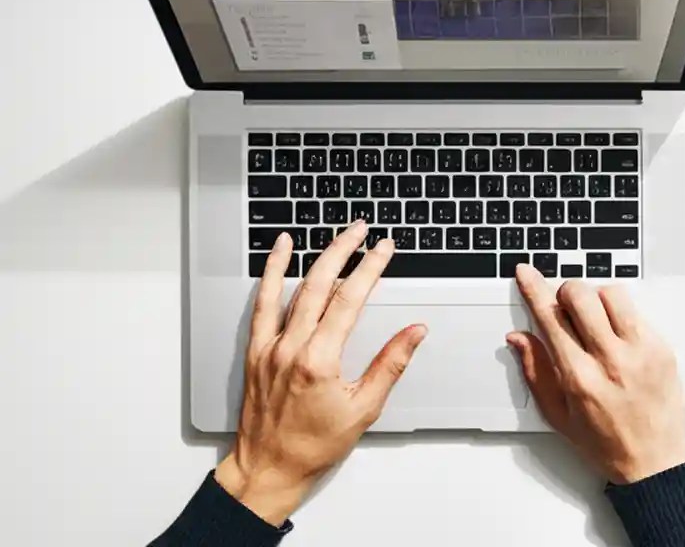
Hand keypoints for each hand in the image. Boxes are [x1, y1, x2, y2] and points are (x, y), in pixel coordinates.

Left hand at [214, 222, 426, 525]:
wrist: (268, 467)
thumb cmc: (314, 445)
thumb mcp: (364, 408)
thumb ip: (390, 364)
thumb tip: (414, 332)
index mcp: (320, 361)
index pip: (350, 300)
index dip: (370, 269)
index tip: (384, 250)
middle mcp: (291, 348)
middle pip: (321, 285)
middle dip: (344, 251)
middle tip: (362, 230)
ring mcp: (270, 347)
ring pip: (291, 288)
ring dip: (313, 256)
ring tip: (331, 234)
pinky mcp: (256, 351)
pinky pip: (262, 304)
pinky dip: (271, 274)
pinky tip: (279, 253)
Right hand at [506, 265, 684, 483]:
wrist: (656, 463)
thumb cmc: (608, 444)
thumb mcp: (559, 416)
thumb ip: (536, 372)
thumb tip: (519, 338)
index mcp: (581, 378)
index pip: (551, 319)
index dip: (534, 290)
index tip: (527, 273)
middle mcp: (612, 360)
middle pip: (581, 296)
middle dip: (565, 292)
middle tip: (563, 306)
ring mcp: (642, 351)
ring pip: (612, 294)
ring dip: (596, 299)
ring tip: (593, 321)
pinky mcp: (662, 348)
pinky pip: (637, 312)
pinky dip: (621, 315)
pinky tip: (617, 336)